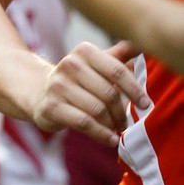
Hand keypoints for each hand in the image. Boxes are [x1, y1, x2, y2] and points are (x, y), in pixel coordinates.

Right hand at [30, 39, 150, 147]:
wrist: (38, 91)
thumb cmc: (77, 79)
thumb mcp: (95, 63)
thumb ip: (118, 55)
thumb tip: (140, 45)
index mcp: (84, 51)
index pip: (117, 71)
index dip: (135, 90)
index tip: (145, 104)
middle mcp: (69, 64)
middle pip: (109, 93)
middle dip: (122, 111)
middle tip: (127, 121)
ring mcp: (58, 86)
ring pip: (98, 110)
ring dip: (112, 124)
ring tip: (117, 129)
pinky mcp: (51, 107)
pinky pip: (84, 123)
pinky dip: (102, 134)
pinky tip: (111, 140)